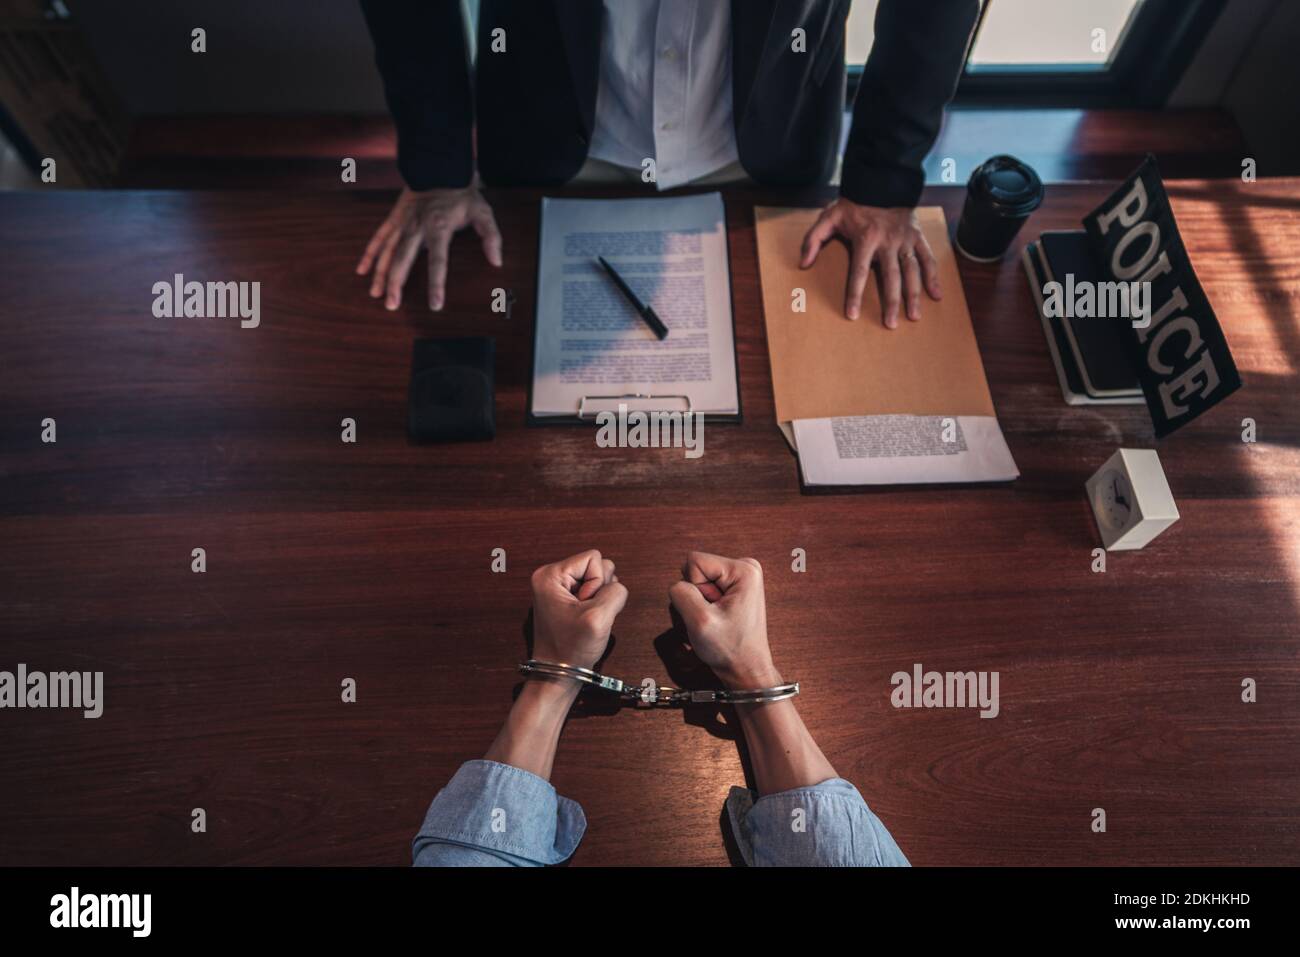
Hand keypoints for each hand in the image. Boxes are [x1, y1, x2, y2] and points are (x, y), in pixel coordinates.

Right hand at [355, 182, 501, 311]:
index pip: (438, 262)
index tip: (435, 305)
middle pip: (403, 259)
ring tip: (376, 294)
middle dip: (396, 283)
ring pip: (387, 251)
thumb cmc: (463, 195)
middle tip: (392, 304)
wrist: (440, 168)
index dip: (436, 285)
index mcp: (439, 228)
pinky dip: (370, 253)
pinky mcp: (394, 218)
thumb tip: (497, 261)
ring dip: (381, 274)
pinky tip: (363, 270)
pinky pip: (379, 237)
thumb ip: (491, 237)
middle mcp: (417, 227)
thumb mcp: (483, 213)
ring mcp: (403, 223)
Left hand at [529, 550, 627, 669]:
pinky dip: (596, 605)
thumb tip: (616, 587)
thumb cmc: (570, 650)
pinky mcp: (566, 599)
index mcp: (549, 575)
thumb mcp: (598, 618)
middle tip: (585, 614)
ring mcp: (558, 588)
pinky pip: (593, 591)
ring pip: (597, 578)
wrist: (558, 673)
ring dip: (599, 599)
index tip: (584, 607)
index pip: (593, 558)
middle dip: (600, 590)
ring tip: (585, 618)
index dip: (598, 582)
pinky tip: (585, 620)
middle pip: (596, 565)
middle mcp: (551, 577)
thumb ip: (615, 592)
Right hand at [668, 551, 779, 688]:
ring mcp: (738, 580)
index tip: (712, 610)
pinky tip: (716, 622)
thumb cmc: (731, 649)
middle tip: (713, 617)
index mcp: (744, 569)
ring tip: (715, 622)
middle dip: (696, 597)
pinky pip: (702, 590)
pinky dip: (702, 608)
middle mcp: (744, 568)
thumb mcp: (700, 621)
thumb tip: (677, 584)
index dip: (694, 589)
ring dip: (698, 605)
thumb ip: (681, 593)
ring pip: (696, 582)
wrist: (745, 669)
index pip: (693, 561)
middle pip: (695, 570)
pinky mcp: (731, 590)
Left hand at [800, 199, 941, 326]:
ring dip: (913, 295)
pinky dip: (933, 276)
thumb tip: (803, 264)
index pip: (859, 272)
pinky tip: (936, 295)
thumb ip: (813, 239)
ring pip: (912, 271)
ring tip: (914, 316)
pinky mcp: (917, 237)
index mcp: (865, 239)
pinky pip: (927, 258)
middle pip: (890, 277)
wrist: (881, 182)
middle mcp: (887, 242)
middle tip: (890, 324)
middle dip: (890, 302)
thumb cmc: (853, 204)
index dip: (855, 294)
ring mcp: (904, 240)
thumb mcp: (828, 217)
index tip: (853, 314)